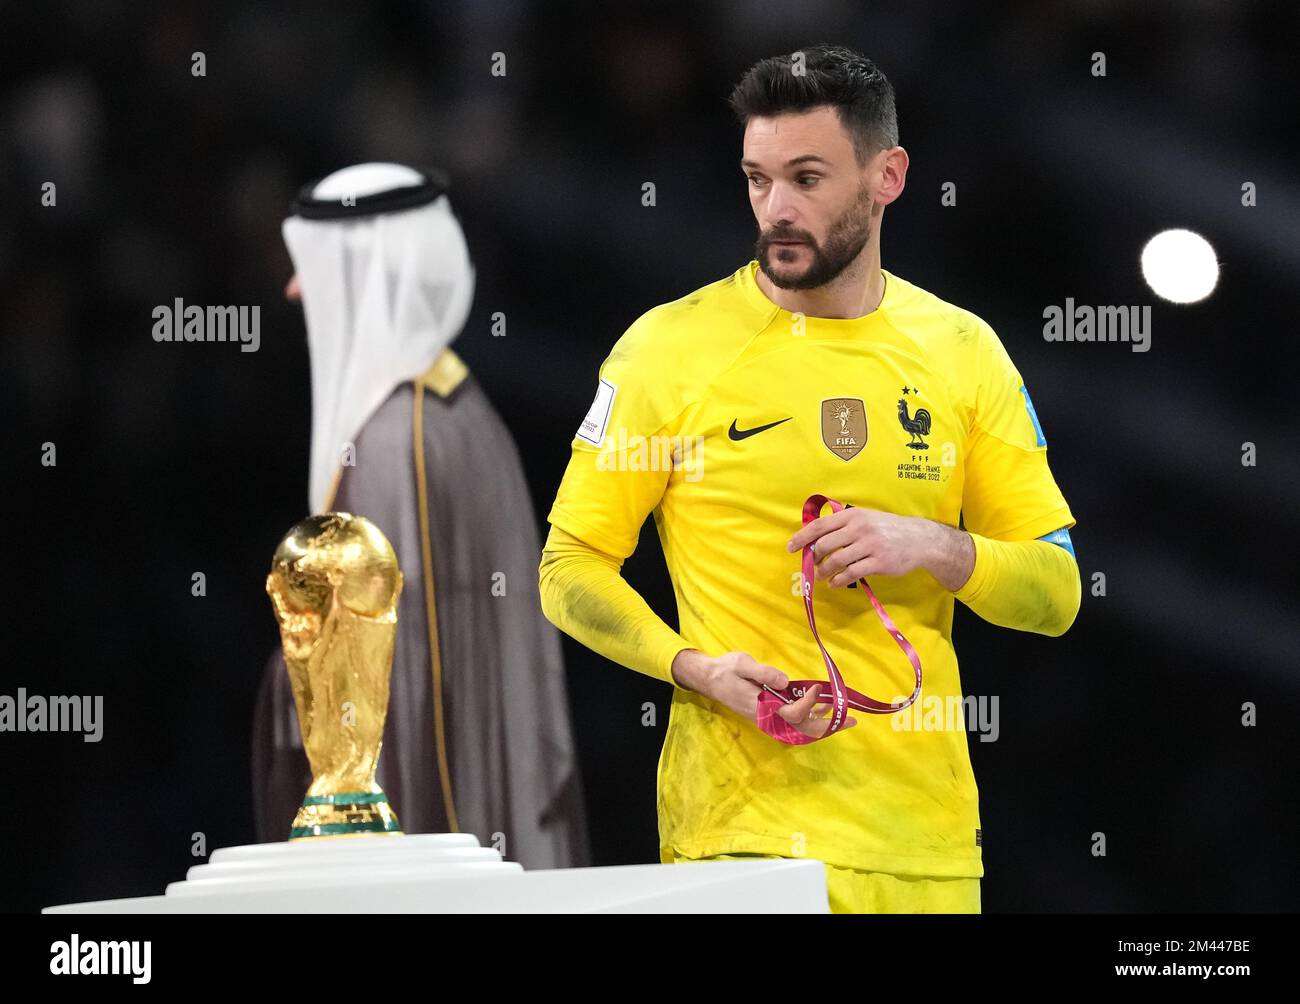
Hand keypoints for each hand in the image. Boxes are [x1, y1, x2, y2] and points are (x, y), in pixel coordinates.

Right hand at [670, 649, 857, 739]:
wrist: (709, 679)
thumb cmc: (726, 670)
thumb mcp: (743, 664)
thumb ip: (764, 673)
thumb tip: (786, 682)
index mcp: (761, 708)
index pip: (793, 714)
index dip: (809, 703)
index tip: (817, 688)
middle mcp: (768, 719)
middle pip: (802, 730)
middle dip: (828, 726)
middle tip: (852, 720)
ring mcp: (769, 720)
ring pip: (801, 729)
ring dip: (823, 723)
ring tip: (844, 715)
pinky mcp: (771, 716)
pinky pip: (795, 723)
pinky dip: (812, 718)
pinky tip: (823, 708)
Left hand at [786, 507, 937, 586]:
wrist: (919, 539)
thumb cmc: (887, 529)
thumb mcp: (866, 518)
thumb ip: (843, 525)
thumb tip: (815, 538)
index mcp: (853, 515)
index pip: (820, 526)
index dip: (801, 537)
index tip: (789, 547)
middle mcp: (859, 528)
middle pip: (824, 545)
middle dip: (814, 558)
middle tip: (812, 566)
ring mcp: (869, 545)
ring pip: (835, 561)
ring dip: (824, 571)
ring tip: (822, 576)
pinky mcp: (878, 562)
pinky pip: (850, 574)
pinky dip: (838, 580)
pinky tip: (834, 583)